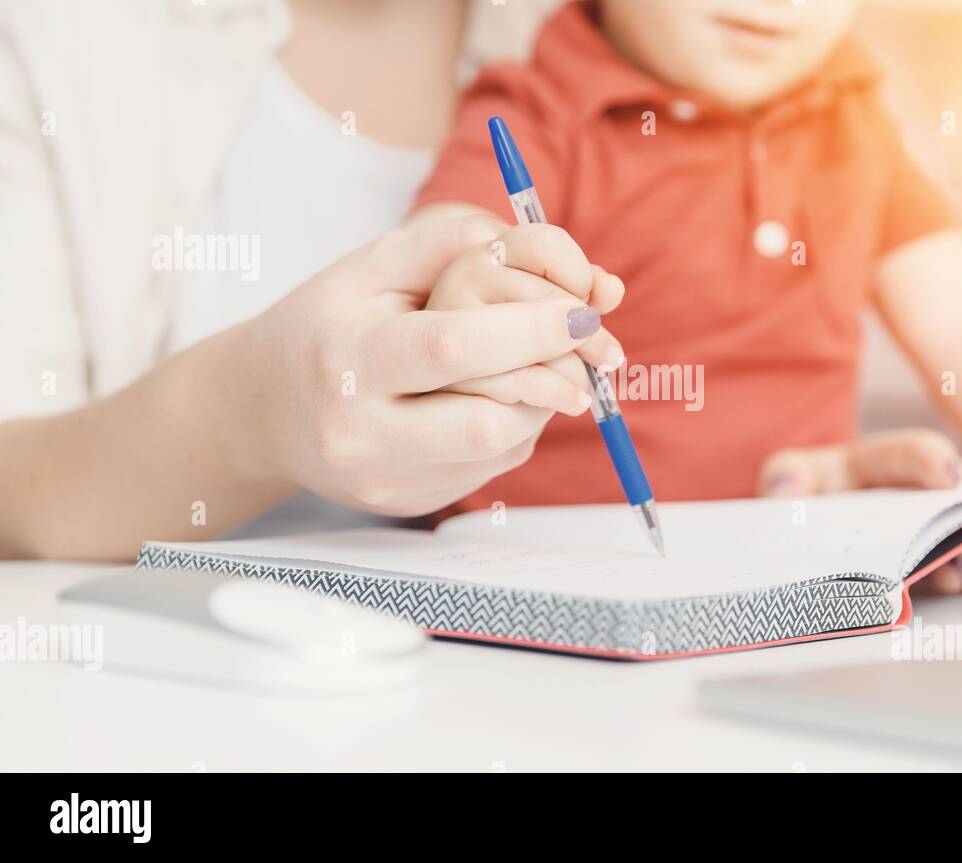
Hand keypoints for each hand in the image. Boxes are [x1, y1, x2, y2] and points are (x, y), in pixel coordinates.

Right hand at [236, 212, 621, 516]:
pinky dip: (515, 425)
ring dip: (542, 400)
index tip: (583, 310)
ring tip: (538, 361)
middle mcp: (363, 433)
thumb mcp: (373, 266)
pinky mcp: (410, 503)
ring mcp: (387, 479)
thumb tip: (552, 259)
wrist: (262, 410)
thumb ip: (455, 242)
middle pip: (489, 420)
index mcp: (348, 360)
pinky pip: (493, 467)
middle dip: (555, 375)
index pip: (453, 347)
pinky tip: (496, 395)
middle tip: (590, 341)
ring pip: (502, 448)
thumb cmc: (326, 323)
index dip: (530, 329)